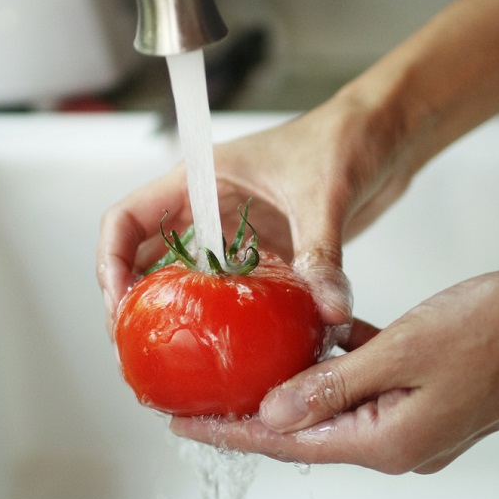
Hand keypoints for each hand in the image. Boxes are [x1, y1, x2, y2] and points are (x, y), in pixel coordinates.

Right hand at [97, 92, 418, 329]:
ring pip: (187, 283)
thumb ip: (321, 253)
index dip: (111, 265)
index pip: (127, 221)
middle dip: (135, 308)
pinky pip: (235, 295)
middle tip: (138, 353)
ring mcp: (237, 235)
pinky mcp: (268, 255)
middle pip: (146, 262)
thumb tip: (328, 308)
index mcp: (201, 180)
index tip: (120, 308)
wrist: (387, 134)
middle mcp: (210, 210)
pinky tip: (233, 353)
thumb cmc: (347, 137)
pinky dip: (227, 322)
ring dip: (176, 319)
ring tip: (173, 364)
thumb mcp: (326, 194)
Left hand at [171, 261, 498, 473]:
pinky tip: (315, 331)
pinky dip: (343, 361)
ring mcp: (419, 422)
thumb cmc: (496, 330)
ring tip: (242, 358)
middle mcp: (400, 443)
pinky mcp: (432, 396)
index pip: (290, 442)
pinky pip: (372, 383)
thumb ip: (332, 385)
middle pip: (307, 428)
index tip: (181, 423)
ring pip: (339, 402)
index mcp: (389, 443)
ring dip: (298, 380)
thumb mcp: (400, 351)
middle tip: (198, 389)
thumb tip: (273, 414)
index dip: (232, 430)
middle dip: (255, 407)